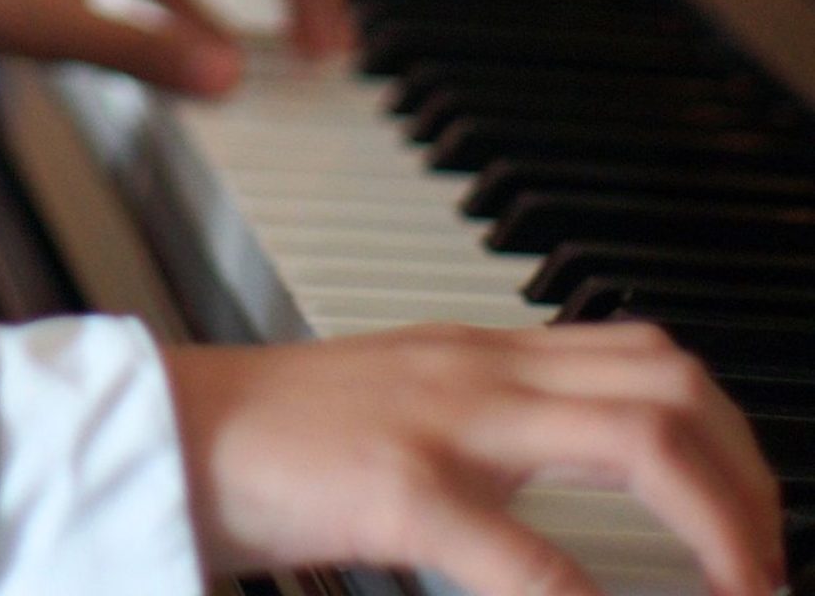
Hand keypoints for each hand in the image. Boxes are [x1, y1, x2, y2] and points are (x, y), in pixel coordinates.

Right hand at [162, 322, 783, 595]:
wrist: (169, 428)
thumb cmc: (280, 440)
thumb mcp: (407, 403)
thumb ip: (493, 422)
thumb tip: (584, 463)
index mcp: (484, 352)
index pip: (649, 352)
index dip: (729, 437)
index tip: (751, 523)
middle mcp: (481, 368)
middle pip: (673, 385)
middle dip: (749, 484)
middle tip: (764, 573)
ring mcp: (446, 420)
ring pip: (637, 436)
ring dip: (718, 528)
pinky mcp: (399, 487)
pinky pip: (529, 554)